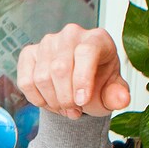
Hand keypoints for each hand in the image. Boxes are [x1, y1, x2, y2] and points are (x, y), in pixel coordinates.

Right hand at [15, 25, 132, 118]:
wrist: (80, 83)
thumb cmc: (98, 82)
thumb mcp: (112, 90)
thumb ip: (117, 95)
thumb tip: (122, 99)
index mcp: (97, 38)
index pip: (85, 52)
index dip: (82, 79)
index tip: (82, 102)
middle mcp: (71, 34)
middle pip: (60, 68)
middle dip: (66, 98)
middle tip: (74, 113)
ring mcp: (48, 42)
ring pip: (41, 77)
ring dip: (52, 101)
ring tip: (65, 108)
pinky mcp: (29, 53)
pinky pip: (26, 81)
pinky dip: (37, 99)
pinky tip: (50, 102)